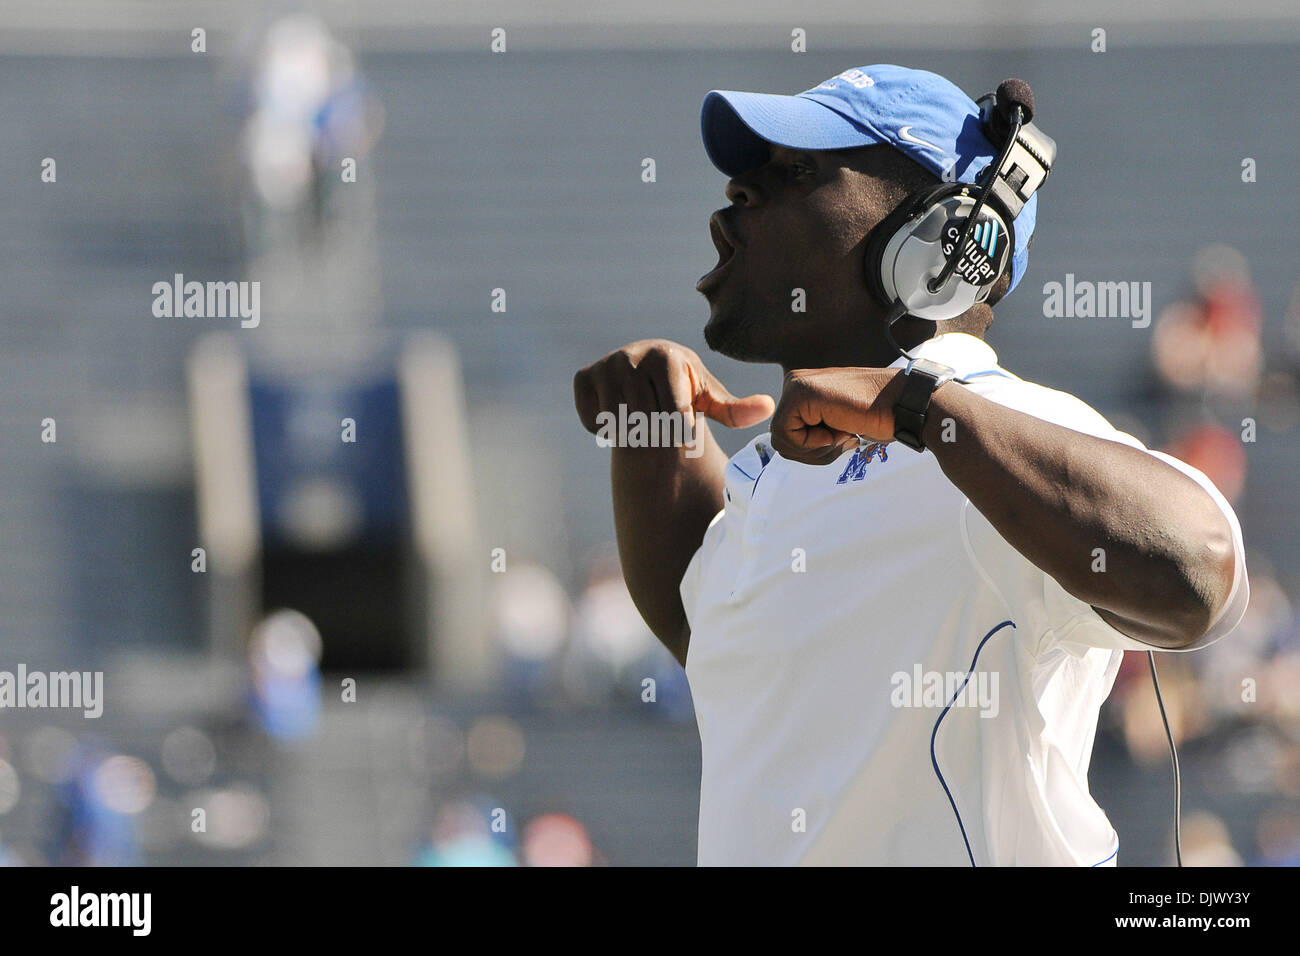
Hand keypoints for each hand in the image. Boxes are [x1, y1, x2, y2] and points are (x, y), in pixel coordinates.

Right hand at [573, 339, 774, 435]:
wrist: (647, 373)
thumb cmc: (685, 389)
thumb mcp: (709, 399)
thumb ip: (736, 409)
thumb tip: (768, 406)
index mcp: (667, 356)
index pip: (673, 412)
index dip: (680, 433)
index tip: (684, 438)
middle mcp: (632, 355)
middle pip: (646, 420)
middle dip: (656, 434)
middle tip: (660, 428)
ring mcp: (605, 365)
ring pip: (618, 422)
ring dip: (632, 433)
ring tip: (642, 421)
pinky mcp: (583, 377)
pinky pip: (593, 420)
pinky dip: (604, 430)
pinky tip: (617, 417)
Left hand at [769, 367, 906, 464]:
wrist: (902, 405)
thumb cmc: (877, 418)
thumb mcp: (836, 428)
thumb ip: (810, 432)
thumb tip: (785, 447)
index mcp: (802, 390)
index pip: (786, 436)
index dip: (813, 451)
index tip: (842, 436)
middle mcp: (796, 384)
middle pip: (782, 441)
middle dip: (813, 453)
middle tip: (843, 437)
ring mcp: (796, 386)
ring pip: (782, 441)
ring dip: (816, 450)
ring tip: (843, 431)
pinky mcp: (800, 393)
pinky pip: (787, 436)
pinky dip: (814, 443)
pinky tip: (838, 427)